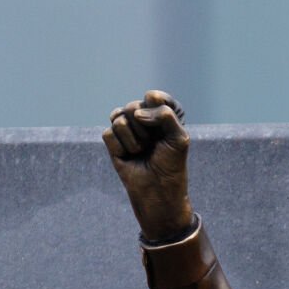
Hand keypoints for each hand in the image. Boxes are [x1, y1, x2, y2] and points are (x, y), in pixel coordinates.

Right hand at [103, 90, 194, 240]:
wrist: (158, 190)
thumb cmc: (171, 165)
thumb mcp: (179, 138)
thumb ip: (165, 115)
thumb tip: (137, 112)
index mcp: (162, 115)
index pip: (156, 97)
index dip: (157, 103)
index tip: (163, 115)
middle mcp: (143, 119)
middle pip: (134, 105)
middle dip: (144, 127)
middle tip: (153, 144)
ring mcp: (127, 129)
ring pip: (119, 117)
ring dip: (133, 138)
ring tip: (142, 151)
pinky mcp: (113, 141)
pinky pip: (110, 133)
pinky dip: (121, 147)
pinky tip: (129, 156)